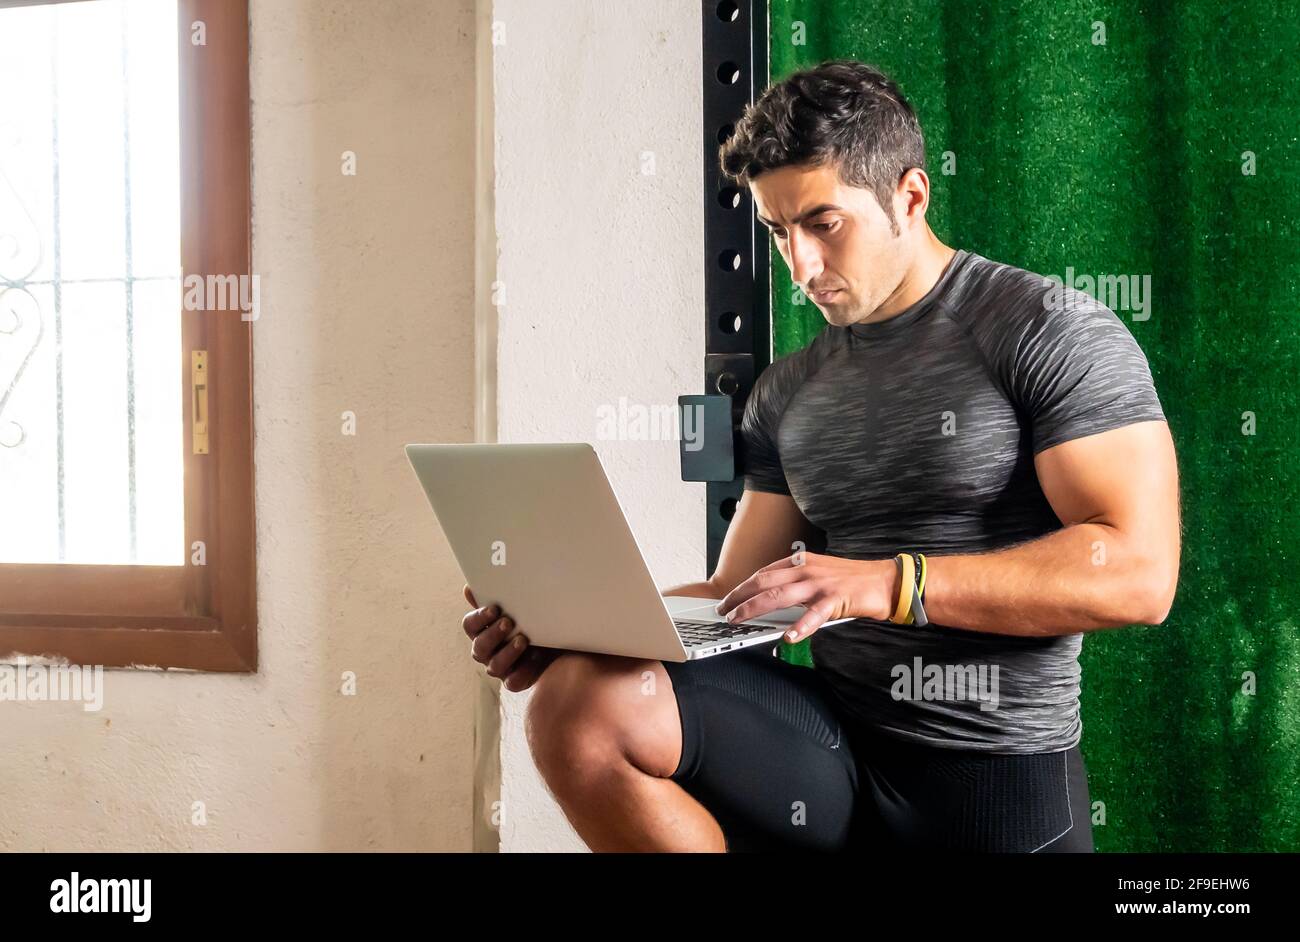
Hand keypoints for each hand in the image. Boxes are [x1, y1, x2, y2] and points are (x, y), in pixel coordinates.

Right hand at [462, 584, 560, 691]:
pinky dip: (523, 670)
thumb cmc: (530, 621)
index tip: (494, 608)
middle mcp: (487, 652)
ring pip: (494, 666)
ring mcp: (499, 668)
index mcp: (482, 631)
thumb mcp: (517, 608)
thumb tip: (469, 588)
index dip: (479, 618)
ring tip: (523, 639)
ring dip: (507, 652)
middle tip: (508, 622)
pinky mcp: (515, 681)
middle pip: (479, 647)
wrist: (556, 642)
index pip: (470, 625)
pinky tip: (535, 657)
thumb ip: (497, 598)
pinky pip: (514, 681)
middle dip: (493, 634)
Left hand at [716, 552, 899, 643]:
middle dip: (740, 597)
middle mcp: (806, 569)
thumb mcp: (819, 575)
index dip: (743, 586)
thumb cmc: (852, 581)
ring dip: (755, 608)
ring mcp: (820, 584)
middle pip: (764, 582)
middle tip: (724, 611)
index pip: (764, 573)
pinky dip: (800, 626)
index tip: (729, 598)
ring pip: (780, 596)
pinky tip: (789, 636)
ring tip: (739, 620)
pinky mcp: (836, 599)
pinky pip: (814, 614)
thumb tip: (772, 602)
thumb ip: (797, 584)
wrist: (885, 581)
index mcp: (801, 562)